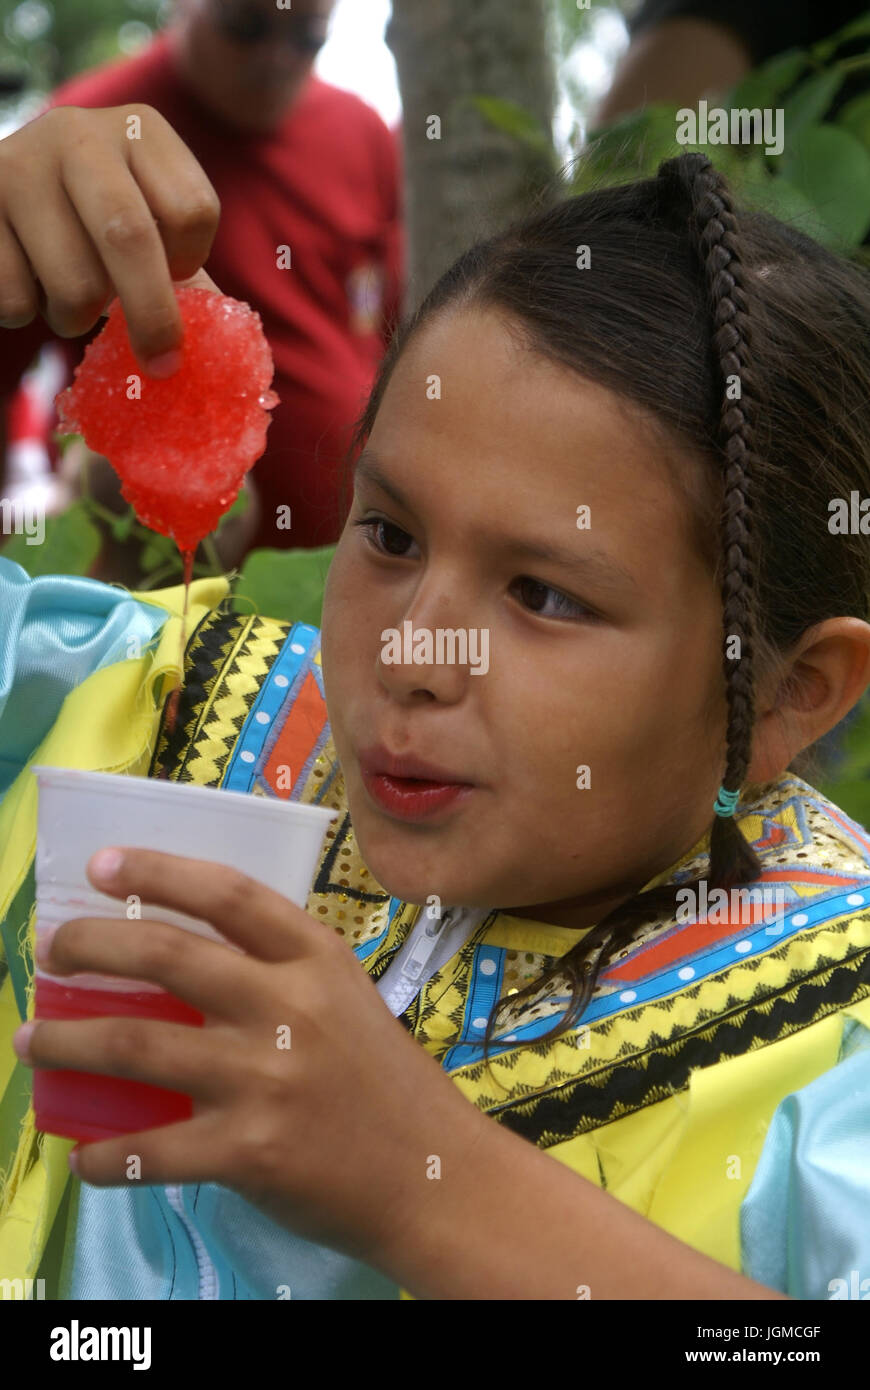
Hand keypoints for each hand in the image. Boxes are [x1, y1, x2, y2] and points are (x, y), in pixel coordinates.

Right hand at [0, 105, 220, 373]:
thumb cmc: (92, 220)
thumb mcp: (146, 223)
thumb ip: (182, 272)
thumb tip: (223, 347)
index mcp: (139, 129)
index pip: (193, 209)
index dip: (190, 262)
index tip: (177, 276)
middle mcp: (78, 132)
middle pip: (129, 237)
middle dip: (151, 315)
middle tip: (160, 363)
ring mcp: (19, 164)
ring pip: (73, 282)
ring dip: (78, 317)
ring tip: (69, 297)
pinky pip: (17, 297)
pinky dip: (27, 312)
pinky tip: (25, 282)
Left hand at [13, 847, 487, 1270]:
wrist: (433, 1172)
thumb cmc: (382, 1080)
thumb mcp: (344, 1001)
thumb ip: (277, 976)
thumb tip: (173, 966)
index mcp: (317, 959)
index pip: (228, 894)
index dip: (158, 872)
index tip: (103, 866)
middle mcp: (290, 1007)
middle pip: (168, 956)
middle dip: (92, 945)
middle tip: (52, 950)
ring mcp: (268, 1078)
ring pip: (139, 1046)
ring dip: (70, 1041)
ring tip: (34, 1040)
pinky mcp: (250, 1150)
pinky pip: (151, 1150)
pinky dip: (104, 1156)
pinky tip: (83, 1157)